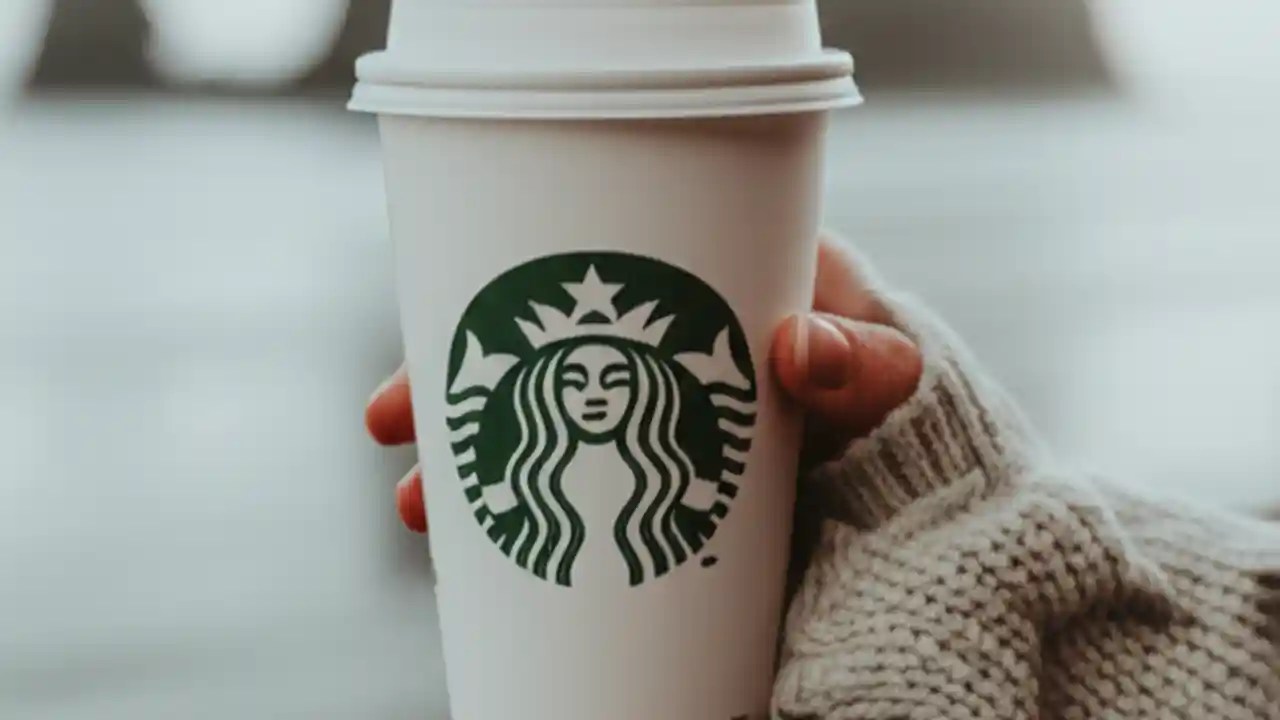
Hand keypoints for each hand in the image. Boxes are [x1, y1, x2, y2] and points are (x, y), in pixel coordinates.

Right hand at [365, 235, 923, 532]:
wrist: (904, 465)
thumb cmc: (881, 384)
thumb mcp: (880, 363)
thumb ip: (862, 358)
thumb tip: (802, 349)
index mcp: (682, 280)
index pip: (564, 274)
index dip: (489, 300)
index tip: (434, 334)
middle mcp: (636, 350)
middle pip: (518, 359)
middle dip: (447, 392)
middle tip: (389, 424)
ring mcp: (630, 422)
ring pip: (526, 431)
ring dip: (464, 466)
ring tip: (421, 510)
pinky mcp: (638, 485)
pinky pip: (563, 491)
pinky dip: (517, 520)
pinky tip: (477, 555)